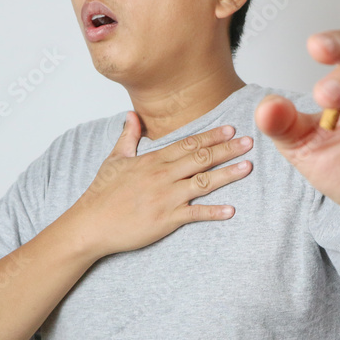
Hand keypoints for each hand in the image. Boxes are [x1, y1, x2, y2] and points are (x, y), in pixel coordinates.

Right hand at [72, 111, 252, 255]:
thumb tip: (131, 115)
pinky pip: (195, 214)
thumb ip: (128, 136)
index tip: (230, 129)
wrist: (90, 224)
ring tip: (248, 167)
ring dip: (228, 174)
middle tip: (249, 142)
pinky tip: (231, 210)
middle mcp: (163, 176)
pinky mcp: (166, 220)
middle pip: (201, 159)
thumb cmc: (101, 194)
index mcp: (153, 160)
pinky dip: (214, 212)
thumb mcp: (114, 159)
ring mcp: (166, 198)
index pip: (188, 143)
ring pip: (203, 182)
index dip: (211, 136)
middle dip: (227, 149)